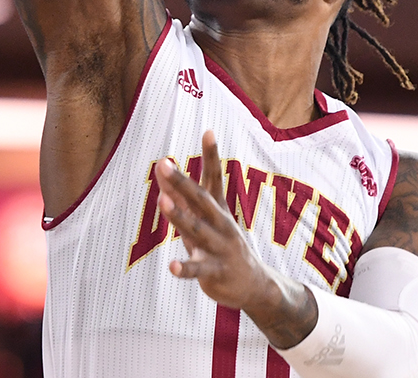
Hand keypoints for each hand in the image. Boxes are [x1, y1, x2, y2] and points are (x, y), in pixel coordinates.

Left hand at [156, 131, 318, 347]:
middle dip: (181, 182)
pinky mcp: (215, 273)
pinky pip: (198, 270)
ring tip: (162, 200)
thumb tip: (164, 174)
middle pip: (200, 199)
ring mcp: (219, 248)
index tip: (209, 131)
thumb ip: (184, 199)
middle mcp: (221, 225)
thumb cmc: (224, 247)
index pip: (215, 178)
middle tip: (163, 163)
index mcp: (219, 210)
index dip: (212, 156)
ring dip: (179, 215)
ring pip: (197, 230)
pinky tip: (172, 266)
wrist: (255, 286)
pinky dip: (185, 269)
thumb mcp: (206, 221)